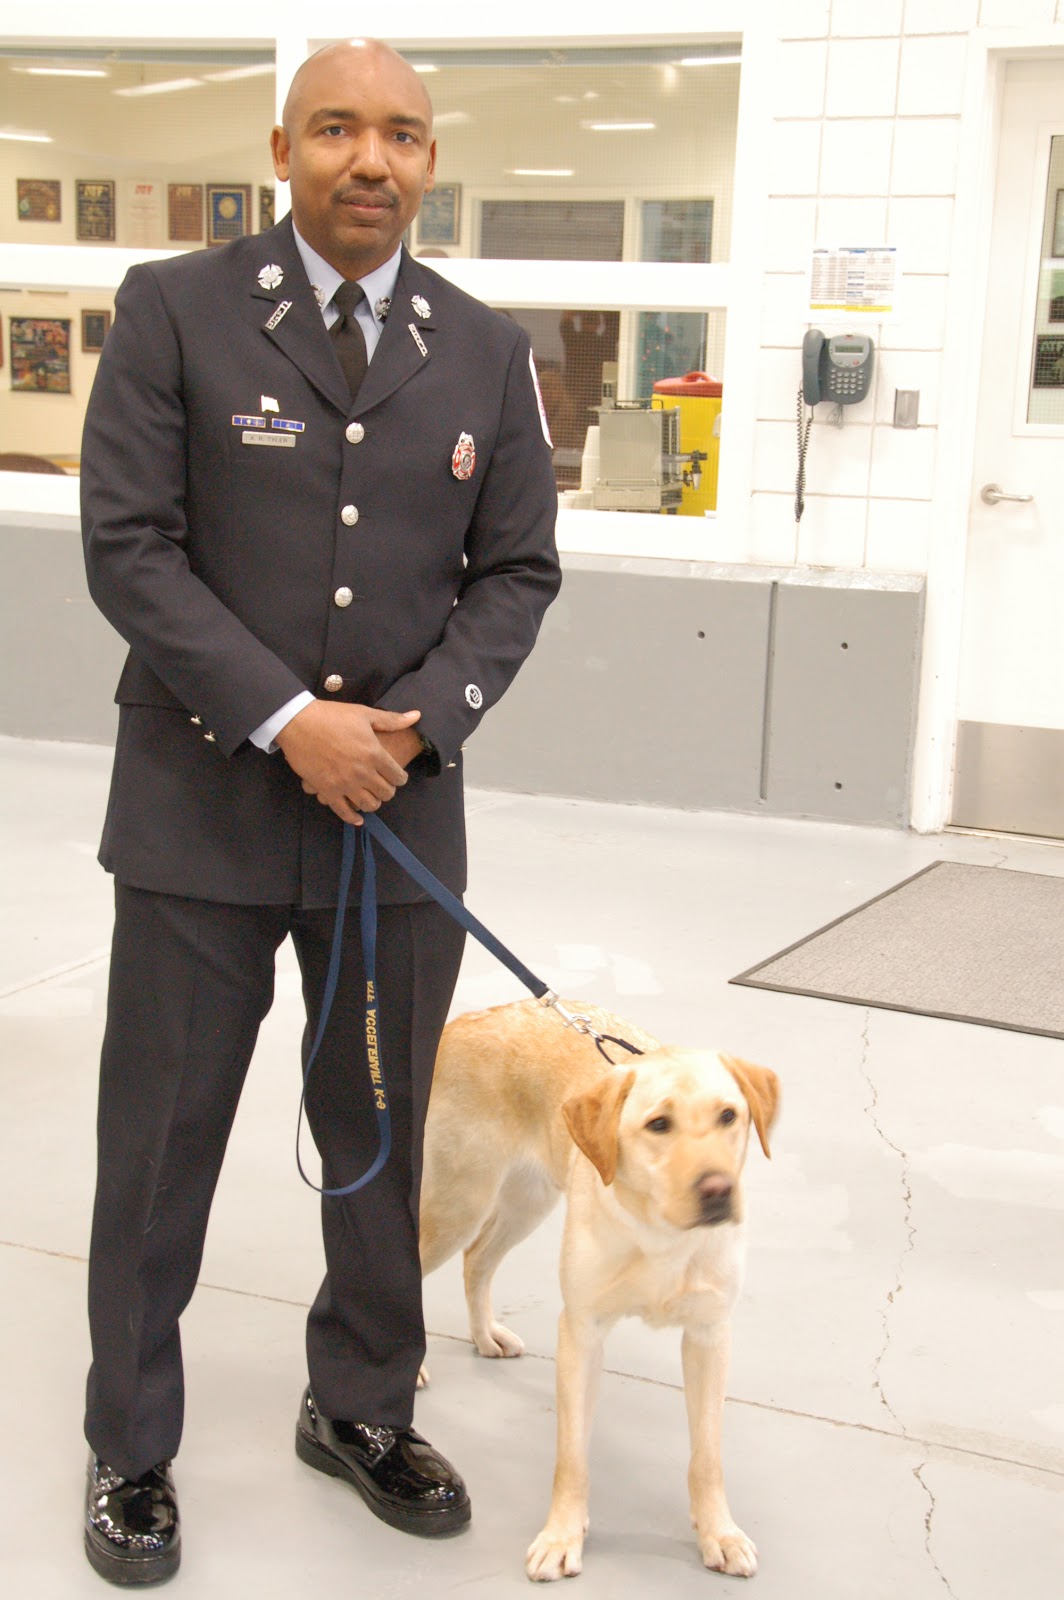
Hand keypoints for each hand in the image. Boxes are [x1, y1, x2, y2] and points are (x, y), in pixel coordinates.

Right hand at [275, 701, 419, 824]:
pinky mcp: (328, 791)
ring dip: (373, 802)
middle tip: (384, 786)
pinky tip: (358, 817)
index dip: (400, 778)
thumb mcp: (364, 714)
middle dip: (388, 790)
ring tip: (371, 796)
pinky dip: (353, 817)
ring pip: (369, 805)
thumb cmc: (332, 716)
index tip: (397, 776)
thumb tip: (416, 716)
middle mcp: (363, 772)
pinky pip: (344, 812)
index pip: (398, 776)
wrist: (298, 723)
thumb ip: (391, 720)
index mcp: (374, 754)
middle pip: (386, 793)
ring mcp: (345, 784)